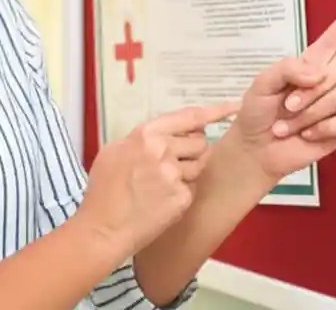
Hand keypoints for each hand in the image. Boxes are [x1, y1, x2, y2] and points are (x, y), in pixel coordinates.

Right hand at [78, 101, 239, 256]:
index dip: (215, 111)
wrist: (103, 228)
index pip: (190, 117)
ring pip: (199, 165)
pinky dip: (181, 193)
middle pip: (200, 142)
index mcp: (146, 134)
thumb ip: (143, 138)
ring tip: (160, 184)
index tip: (232, 107)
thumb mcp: (114, 151)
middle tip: (172, 163)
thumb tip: (166, 133)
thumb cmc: (104, 192)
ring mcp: (174, 175)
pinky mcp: (182, 197)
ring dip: (187, 172)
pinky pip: (192, 188)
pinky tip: (161, 200)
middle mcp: (163, 150)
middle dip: (192, 150)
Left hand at [228, 0, 335, 181]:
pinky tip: (308, 134)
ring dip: (311, 114)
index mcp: (312, 61)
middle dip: (315, 88)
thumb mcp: (261, 82)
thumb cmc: (257, 112)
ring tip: (290, 123)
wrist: (257, 149)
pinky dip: (324, 129)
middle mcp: (329, 78)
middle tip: (289, 104)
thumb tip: (317, 73)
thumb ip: (287, 68)